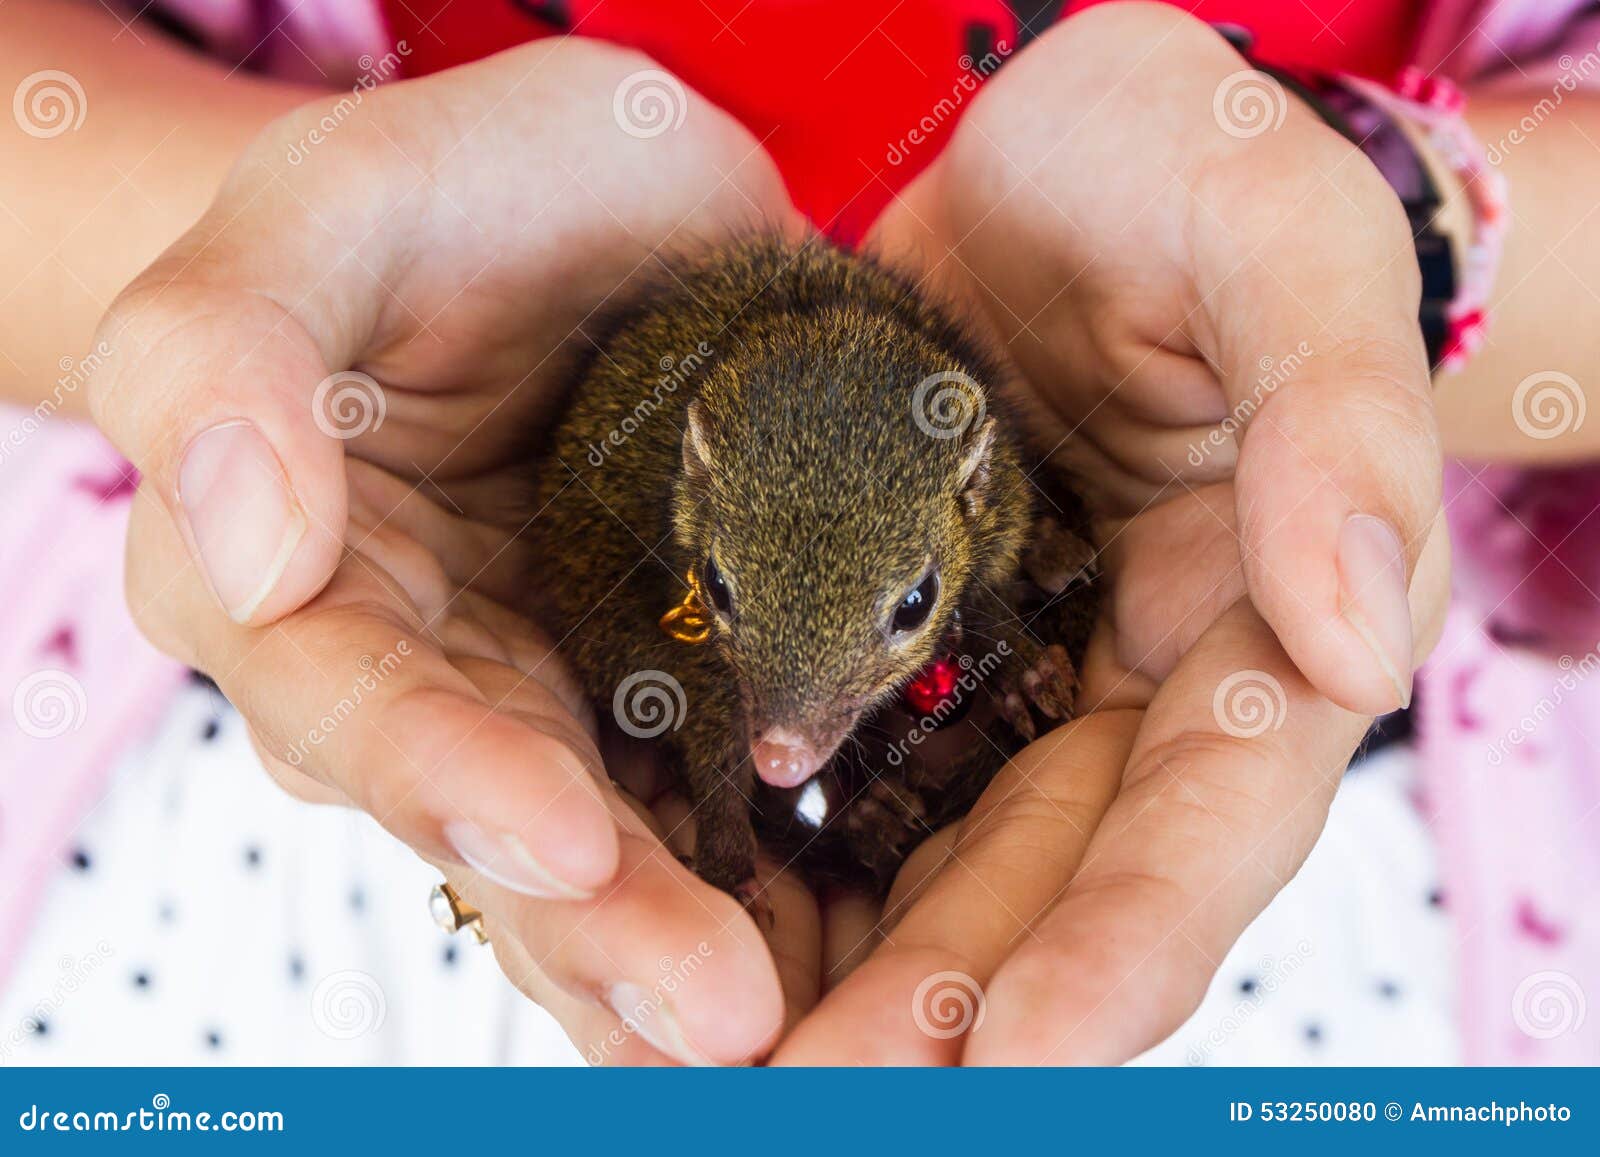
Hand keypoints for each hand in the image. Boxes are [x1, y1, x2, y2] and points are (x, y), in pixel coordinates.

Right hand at [90, 41, 803, 1064]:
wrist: (605, 197)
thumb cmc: (454, 190)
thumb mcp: (328, 213)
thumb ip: (228, 359)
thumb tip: (241, 548)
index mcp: (299, 573)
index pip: (355, 699)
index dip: (446, 776)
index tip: (557, 843)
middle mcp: (423, 666)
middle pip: (497, 819)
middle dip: (603, 927)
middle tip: (718, 1020)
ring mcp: (560, 689)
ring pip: (611, 848)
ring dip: (689, 949)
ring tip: (791, 1034)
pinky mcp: (682, 683)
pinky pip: (718, 800)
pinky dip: (774, 888)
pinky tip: (846, 959)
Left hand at [769, 2, 1449, 1062]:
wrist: (1033, 145)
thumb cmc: (1174, 169)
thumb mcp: (1274, 244)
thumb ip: (1337, 423)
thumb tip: (1359, 638)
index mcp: (1246, 622)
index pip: (1203, 820)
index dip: (1125, 944)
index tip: (1021, 1058)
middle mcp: (1118, 683)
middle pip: (1044, 882)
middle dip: (943, 1010)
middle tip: (815, 1094)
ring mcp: (989, 669)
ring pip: (923, 862)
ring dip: (837, 979)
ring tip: (727, 1065)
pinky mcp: (874, 632)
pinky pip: (823, 771)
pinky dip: (761, 862)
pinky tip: (677, 924)